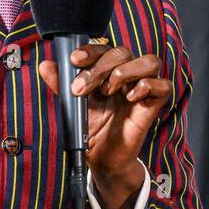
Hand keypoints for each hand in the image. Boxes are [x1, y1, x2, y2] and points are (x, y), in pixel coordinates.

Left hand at [37, 42, 169, 179]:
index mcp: (108, 72)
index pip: (104, 48)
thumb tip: (46, 65)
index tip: (74, 60)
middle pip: (123, 52)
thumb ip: (61, 85)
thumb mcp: (72, 106)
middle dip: (100, 67)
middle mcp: (127, 76)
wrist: (101, 159)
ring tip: (108, 90)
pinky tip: (129, 98)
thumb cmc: (90, 130)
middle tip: (81, 88)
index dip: (91, 50)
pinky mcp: (154, 105)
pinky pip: (163, 85)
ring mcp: (142, 89)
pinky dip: (146, 86)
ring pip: (150, 61)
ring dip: (126, 71)